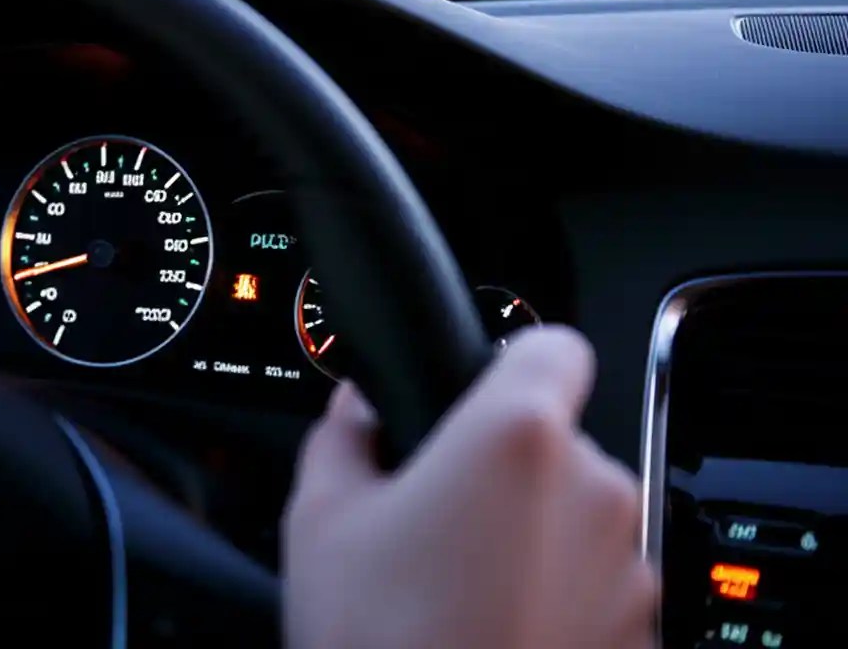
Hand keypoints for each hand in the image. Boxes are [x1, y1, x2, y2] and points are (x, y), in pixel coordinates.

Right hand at [283, 326, 655, 648]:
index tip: (483, 384)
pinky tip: (496, 626)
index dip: (512, 357)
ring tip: (462, 587)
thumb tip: (354, 412)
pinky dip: (559, 592)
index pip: (552, 343)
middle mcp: (594, 491)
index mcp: (515, 438)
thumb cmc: (378, 642)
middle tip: (439, 520)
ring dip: (535, 534)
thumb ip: (341, 436)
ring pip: (578, 515)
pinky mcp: (642, 630)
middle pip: (556, 439)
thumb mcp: (320, 520)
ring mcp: (627, 567)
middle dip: (505, 467)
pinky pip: (597, 582)